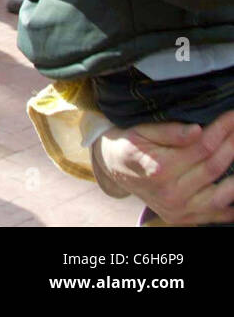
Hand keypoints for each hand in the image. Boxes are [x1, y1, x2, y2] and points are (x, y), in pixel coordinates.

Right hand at [93, 110, 233, 224]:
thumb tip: (198, 130)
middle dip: (232, 145)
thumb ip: (168, 131)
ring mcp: (177, 209)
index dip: (221, 130)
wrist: (113, 168)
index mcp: (158, 168)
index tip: (232, 116)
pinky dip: (231, 207)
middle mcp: (169, 193)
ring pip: (220, 195)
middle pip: (213, 167)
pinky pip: (215, 214)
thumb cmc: (129, 145)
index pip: (202, 147)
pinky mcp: (182, 219)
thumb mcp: (141, 131)